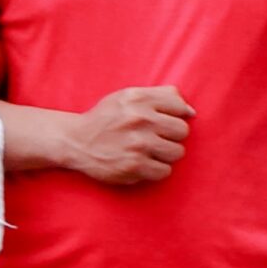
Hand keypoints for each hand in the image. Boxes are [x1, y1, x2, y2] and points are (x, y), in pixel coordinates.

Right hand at [62, 85, 193, 184]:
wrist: (75, 142)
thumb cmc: (105, 119)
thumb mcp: (126, 97)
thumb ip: (159, 96)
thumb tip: (191, 111)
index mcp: (138, 99)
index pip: (179, 106)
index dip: (174, 115)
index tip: (160, 122)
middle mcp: (139, 120)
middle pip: (182, 131)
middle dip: (170, 136)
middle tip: (154, 138)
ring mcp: (138, 144)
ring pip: (177, 152)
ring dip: (164, 154)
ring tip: (147, 151)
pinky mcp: (134, 166)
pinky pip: (165, 171)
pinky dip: (155, 170)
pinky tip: (141, 163)